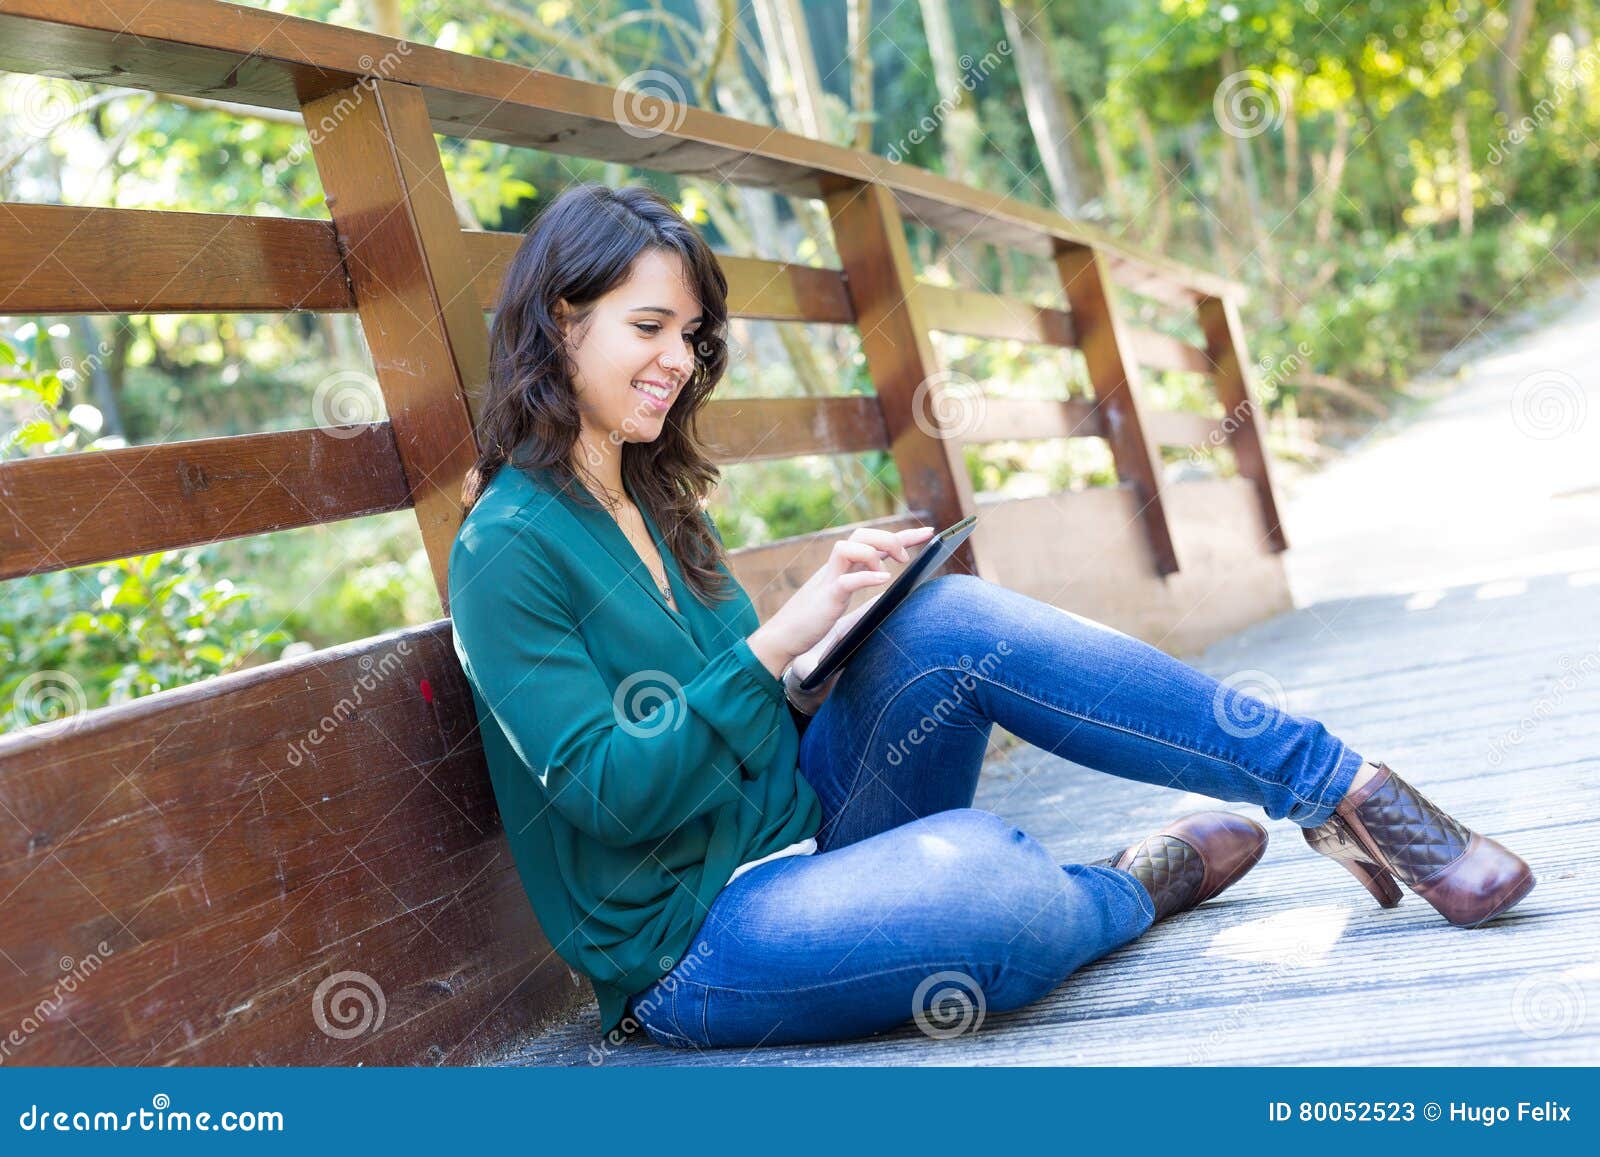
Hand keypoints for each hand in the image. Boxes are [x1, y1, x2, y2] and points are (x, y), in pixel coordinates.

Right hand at [747, 525, 934, 675]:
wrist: (781, 639)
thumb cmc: (812, 622)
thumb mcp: (842, 600)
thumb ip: (860, 587)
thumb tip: (890, 585)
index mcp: (842, 568)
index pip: (874, 543)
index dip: (902, 535)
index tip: (929, 533)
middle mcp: (835, 568)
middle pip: (861, 534)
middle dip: (888, 538)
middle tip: (907, 557)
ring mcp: (828, 580)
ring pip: (848, 546)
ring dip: (874, 553)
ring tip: (889, 571)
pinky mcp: (825, 598)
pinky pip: (846, 579)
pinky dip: (866, 576)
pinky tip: (884, 580)